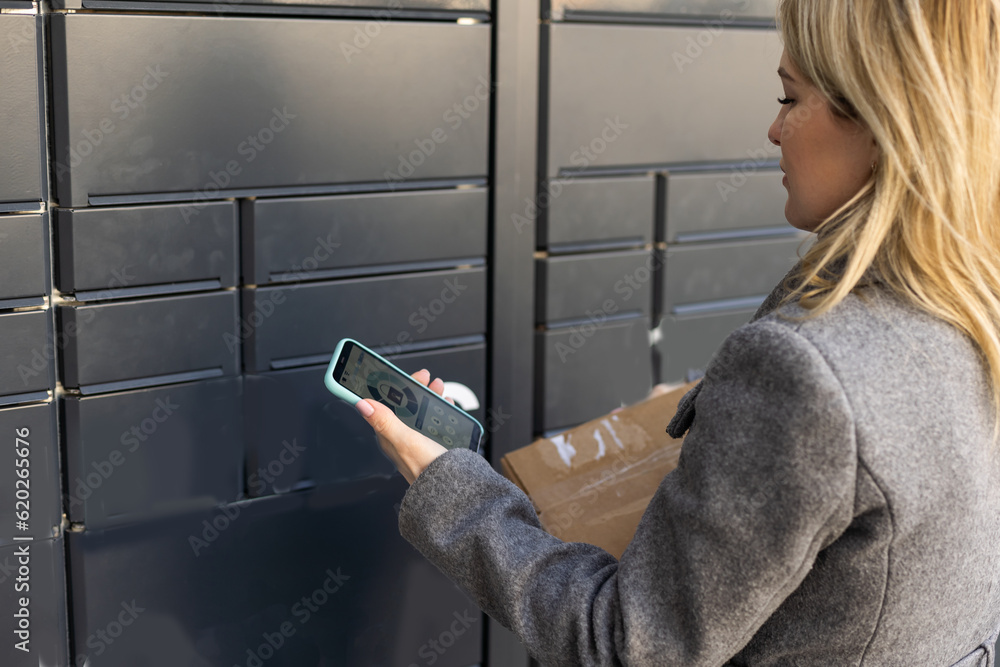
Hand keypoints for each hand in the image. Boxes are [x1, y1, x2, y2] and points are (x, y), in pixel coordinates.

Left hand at [354, 369, 448, 483]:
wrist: (449, 489)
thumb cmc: (426, 469)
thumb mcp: (404, 439)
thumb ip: (384, 421)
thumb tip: (361, 404)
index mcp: (389, 434)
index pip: (381, 404)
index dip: (385, 387)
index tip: (389, 373)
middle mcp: (401, 436)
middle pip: (402, 404)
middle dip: (413, 387)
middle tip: (425, 377)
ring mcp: (417, 439)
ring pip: (418, 410)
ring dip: (428, 396)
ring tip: (438, 389)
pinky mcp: (432, 442)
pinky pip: (432, 420)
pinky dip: (438, 410)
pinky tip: (446, 407)